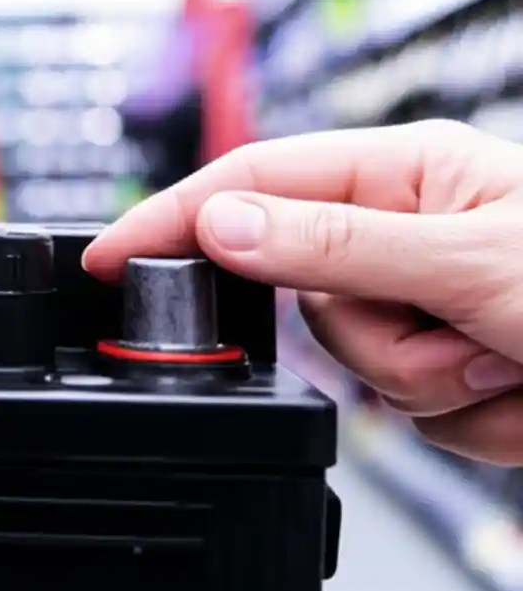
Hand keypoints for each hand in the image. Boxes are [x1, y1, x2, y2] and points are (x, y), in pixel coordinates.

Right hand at [83, 120, 522, 465]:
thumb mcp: (468, 260)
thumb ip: (331, 244)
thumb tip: (218, 221)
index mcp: (405, 173)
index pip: (253, 183)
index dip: (174, 219)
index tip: (108, 257)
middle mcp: (406, 234)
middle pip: (303, 298)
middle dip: (379, 338)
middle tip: (459, 334)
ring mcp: (426, 304)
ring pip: (355, 367)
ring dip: (436, 384)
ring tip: (512, 361)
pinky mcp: (448, 366)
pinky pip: (406, 410)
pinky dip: (467, 417)